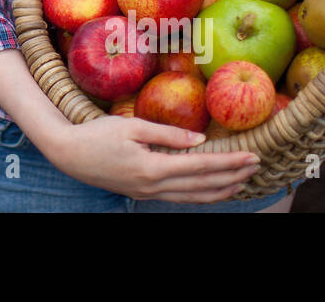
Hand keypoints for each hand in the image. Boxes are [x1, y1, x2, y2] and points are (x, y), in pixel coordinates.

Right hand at [40, 115, 260, 202]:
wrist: (69, 155)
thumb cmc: (97, 135)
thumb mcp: (131, 126)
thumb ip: (167, 133)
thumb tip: (200, 139)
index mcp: (153, 168)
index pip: (200, 166)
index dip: (228, 162)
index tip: (250, 155)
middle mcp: (154, 186)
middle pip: (203, 185)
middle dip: (232, 176)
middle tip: (255, 166)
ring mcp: (149, 193)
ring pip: (194, 198)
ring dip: (220, 190)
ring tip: (242, 182)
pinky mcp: (144, 194)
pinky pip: (180, 198)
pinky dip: (201, 195)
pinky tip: (212, 190)